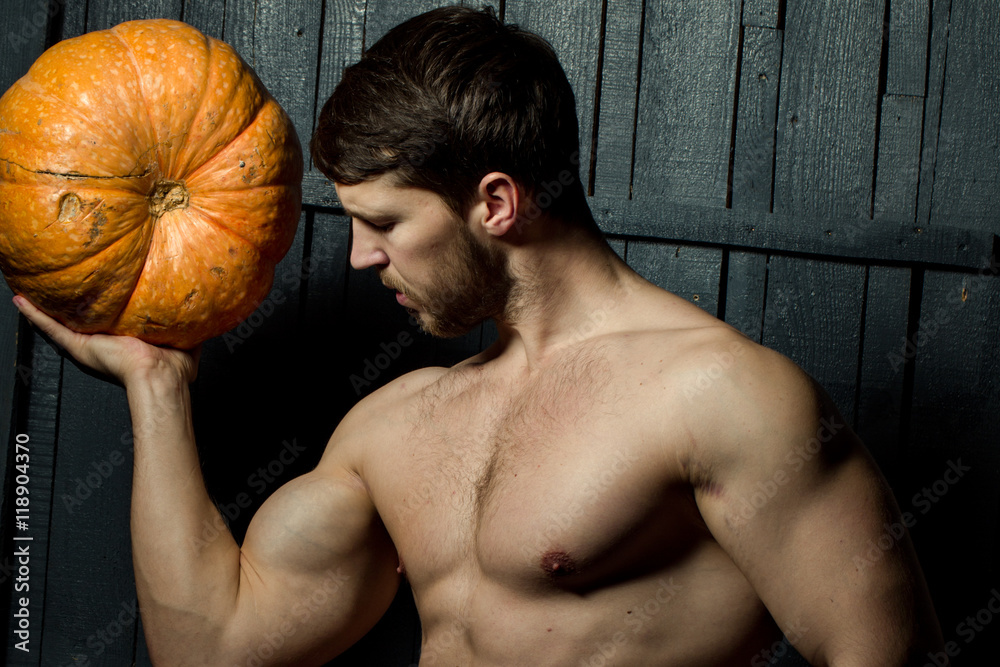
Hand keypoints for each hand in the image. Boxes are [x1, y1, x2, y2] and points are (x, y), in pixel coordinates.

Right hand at [12, 295, 199, 386]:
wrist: (159, 376)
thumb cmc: (174, 366)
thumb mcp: (184, 339)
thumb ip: (187, 324)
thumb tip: (200, 311)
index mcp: (126, 339)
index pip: (111, 318)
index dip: (104, 306)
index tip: (99, 289)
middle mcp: (105, 340)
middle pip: (82, 317)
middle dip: (70, 302)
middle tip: (59, 282)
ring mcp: (89, 343)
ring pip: (61, 320)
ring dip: (44, 306)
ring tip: (31, 287)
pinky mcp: (79, 345)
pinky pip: (51, 327)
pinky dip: (35, 314)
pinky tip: (22, 300)